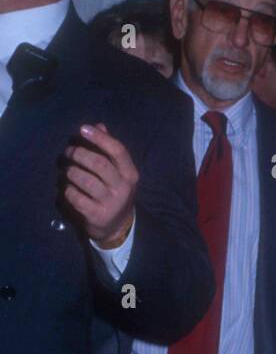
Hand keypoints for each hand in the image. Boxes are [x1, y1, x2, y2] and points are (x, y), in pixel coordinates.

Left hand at [63, 122, 137, 245]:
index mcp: (130, 174)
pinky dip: (68, 190)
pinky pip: (76, 197)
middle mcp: (123, 188)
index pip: (117, 150)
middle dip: (79, 154)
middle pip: (99, 164)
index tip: (82, 129)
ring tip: (67, 171)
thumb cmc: (114, 192)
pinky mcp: (96, 216)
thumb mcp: (117, 172)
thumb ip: (108, 149)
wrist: (117, 227)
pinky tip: (68, 188)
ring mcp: (110, 203)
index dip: (99, 137)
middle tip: (69, 152)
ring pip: (84, 180)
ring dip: (71, 171)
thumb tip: (98, 126)